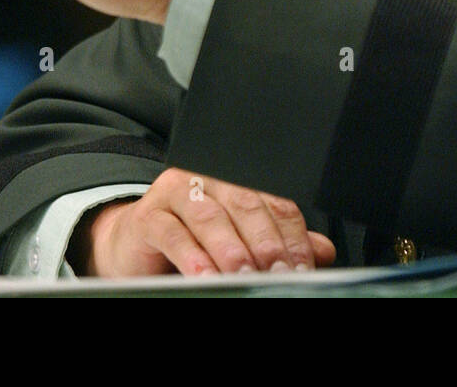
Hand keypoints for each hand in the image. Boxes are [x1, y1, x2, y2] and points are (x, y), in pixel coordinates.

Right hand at [73, 168, 336, 276]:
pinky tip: (204, 276)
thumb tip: (323, 252)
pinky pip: (173, 233)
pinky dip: (192, 257)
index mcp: (238, 184)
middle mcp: (210, 180)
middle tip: (277, 274)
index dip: (292, 236)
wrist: (133, 249)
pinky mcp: (148, 214)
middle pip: (246, 206)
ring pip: (211, 217)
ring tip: (243, 276)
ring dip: (231, 250)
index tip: (302, 267)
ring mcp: (176, 193)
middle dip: (266, 243)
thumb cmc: (190, 247)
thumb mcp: (238, 247)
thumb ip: (278, 245)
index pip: (275, 203)